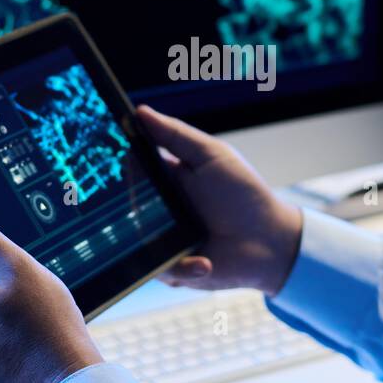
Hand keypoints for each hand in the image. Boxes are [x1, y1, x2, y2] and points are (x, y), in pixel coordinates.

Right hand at [136, 105, 302, 296]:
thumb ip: (175, 135)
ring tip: (187, 238)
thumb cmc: (245, 194)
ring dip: (158, 242)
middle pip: (126, 207)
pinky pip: (159, 270)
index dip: (122, 165)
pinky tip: (205, 262)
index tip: (112, 158)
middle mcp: (161, 210)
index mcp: (168, 179)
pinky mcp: (174, 268)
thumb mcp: (211, 156)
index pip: (133, 169)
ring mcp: (165, 240)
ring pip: (136, 243)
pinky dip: (182, 266)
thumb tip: (139, 112)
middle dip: (130, 208)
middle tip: (149, 209)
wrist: (271, 241)